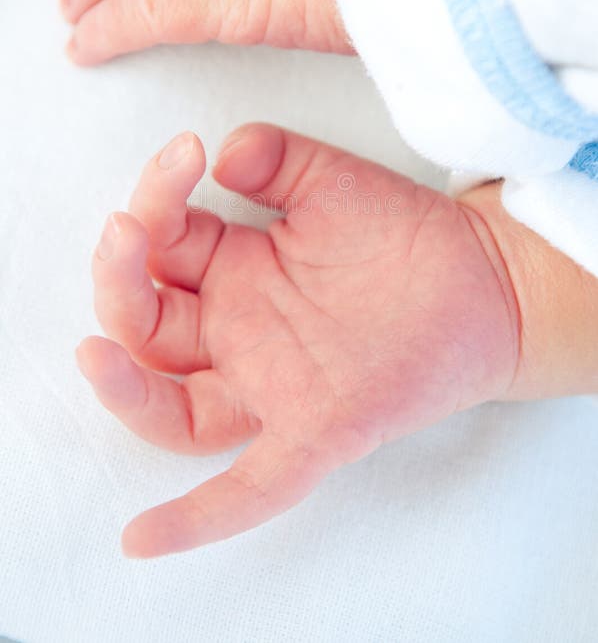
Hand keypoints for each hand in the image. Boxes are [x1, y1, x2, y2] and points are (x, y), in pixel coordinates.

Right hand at [77, 124, 518, 556]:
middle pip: (145, 326)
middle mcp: (240, 331)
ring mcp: (272, 386)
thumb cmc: (405, 233)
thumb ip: (277, 157)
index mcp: (234, 268)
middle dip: (119, 277)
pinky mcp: (318, 431)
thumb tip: (223, 154)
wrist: (487, 279)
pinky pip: (250, 486)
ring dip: (125, 386)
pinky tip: (142, 539)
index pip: (161, 245)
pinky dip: (198, 517)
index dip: (156, 199)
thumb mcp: (331, 181)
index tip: (185, 152)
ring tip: (96, 351)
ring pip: (172, 408)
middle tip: (129, 227)